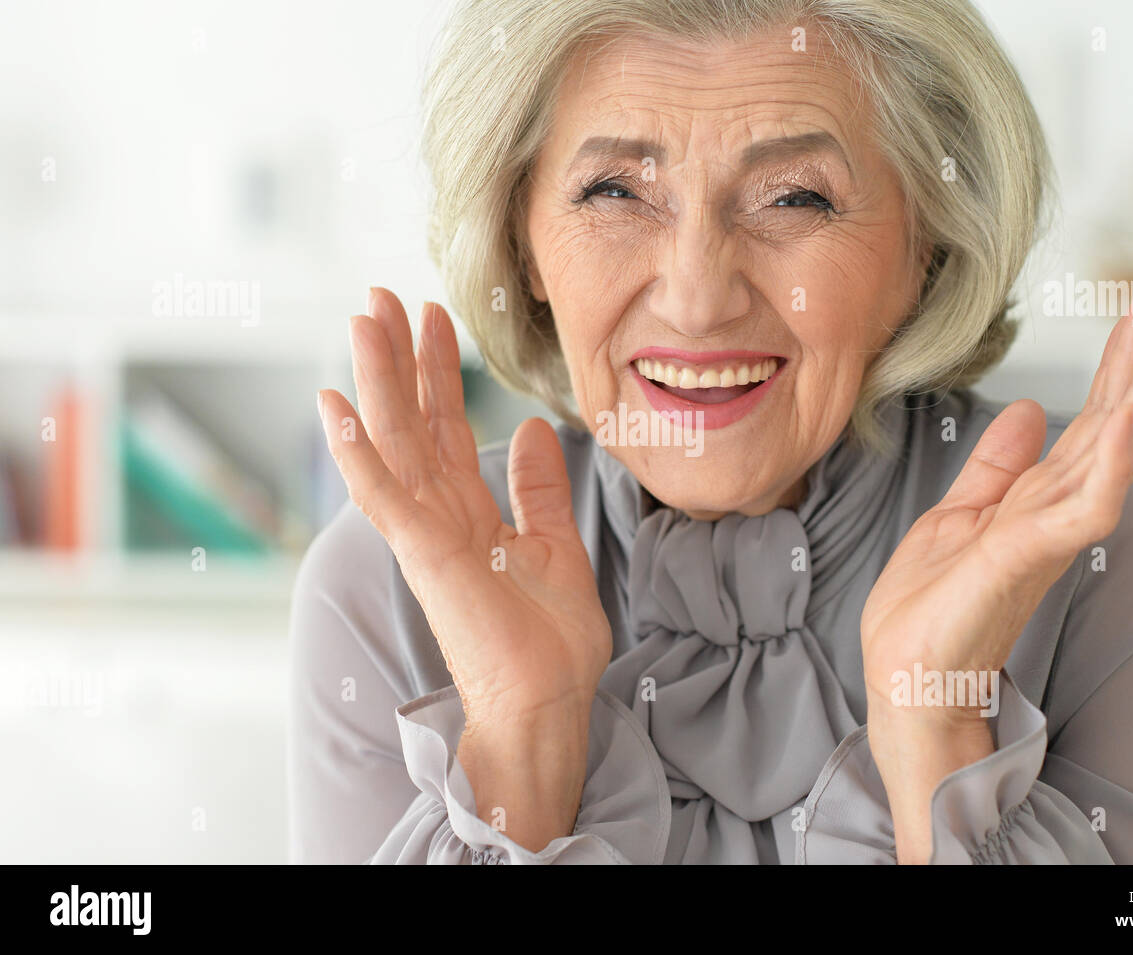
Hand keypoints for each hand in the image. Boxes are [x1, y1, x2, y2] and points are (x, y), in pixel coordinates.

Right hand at [317, 288, 611, 849]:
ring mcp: (426, 535)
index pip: (446, 428)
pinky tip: (335, 405)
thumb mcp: (554, 545)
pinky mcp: (424, 555)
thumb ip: (539, 489)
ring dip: (376, 380)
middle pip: (412, 422)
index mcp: (469, 514)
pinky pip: (382, 495)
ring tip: (363, 320)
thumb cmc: (547, 640)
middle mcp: (439, 516)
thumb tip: (534, 430)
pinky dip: (357, 451)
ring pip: (392, 442)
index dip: (439, 372)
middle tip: (381, 297)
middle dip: (398, 358)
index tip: (435, 316)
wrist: (547, 702)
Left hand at [859, 283, 1132, 860]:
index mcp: (1033, 501)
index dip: (1112, 370)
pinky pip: (1077, 509)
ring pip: (1104, 458)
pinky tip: (1125, 424)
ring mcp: (1042, 538)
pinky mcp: (1022, 560)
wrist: (906, 679)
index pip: (1083, 424)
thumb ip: (996, 469)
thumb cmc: (930, 611)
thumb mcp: (957, 517)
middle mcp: (1050, 515)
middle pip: (1104, 428)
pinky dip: (1104, 466)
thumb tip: (1029, 412)